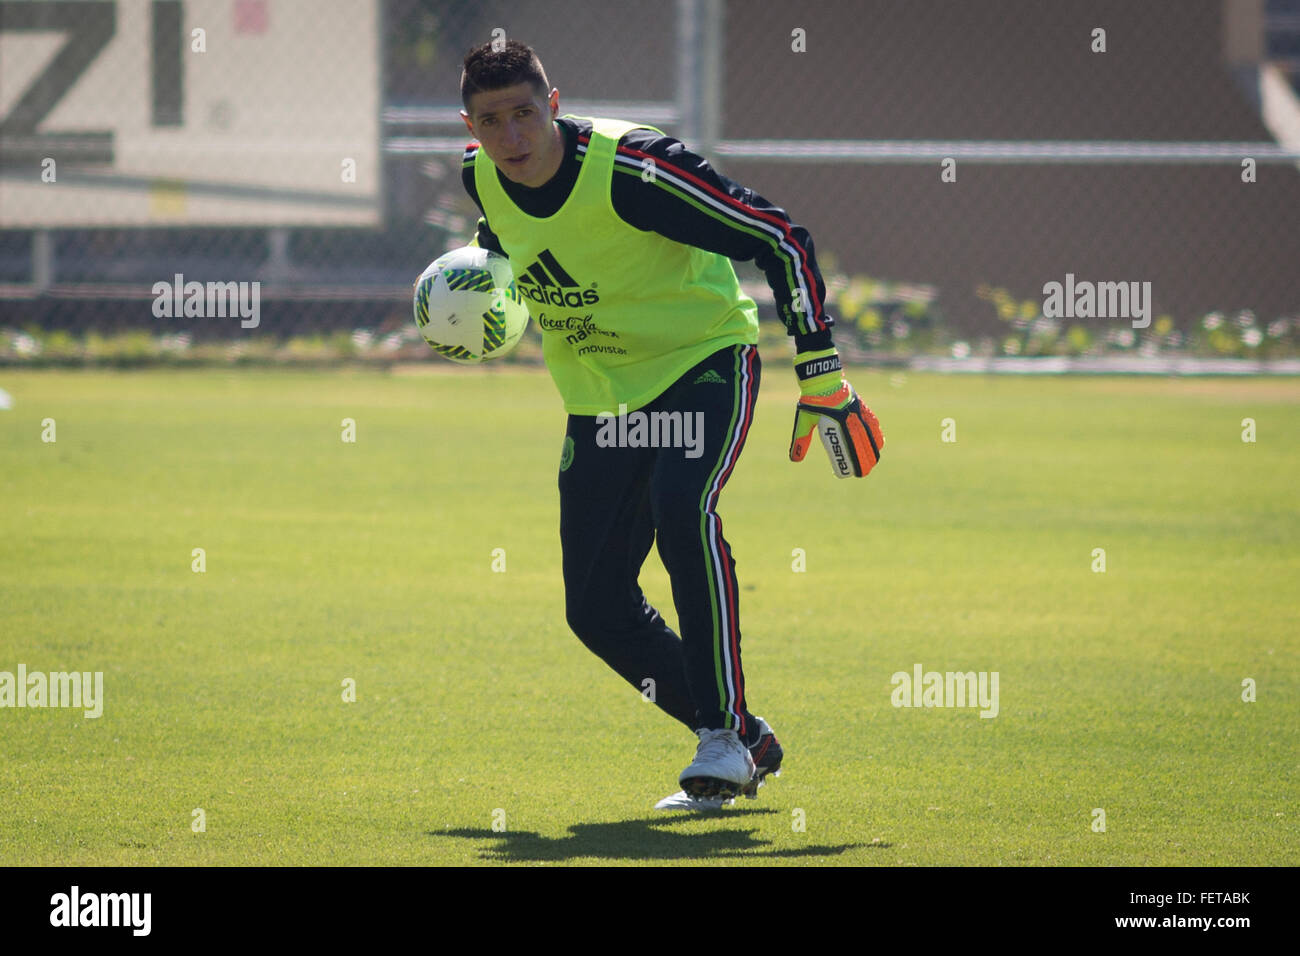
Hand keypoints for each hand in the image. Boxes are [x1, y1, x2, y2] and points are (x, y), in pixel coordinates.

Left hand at [789, 350, 883, 477]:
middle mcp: (848, 421)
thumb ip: (801, 440)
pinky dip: (876, 436)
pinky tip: (878, 444)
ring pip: (870, 436)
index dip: (847, 463)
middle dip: (863, 461)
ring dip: (872, 450)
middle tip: (863, 473)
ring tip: (873, 462)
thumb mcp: (804, 421)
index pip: (844, 449)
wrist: (823, 379)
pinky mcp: (862, 408)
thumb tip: (794, 459)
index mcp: (833, 425)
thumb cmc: (811, 401)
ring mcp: (857, 414)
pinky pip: (874, 424)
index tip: (848, 474)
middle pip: (861, 446)